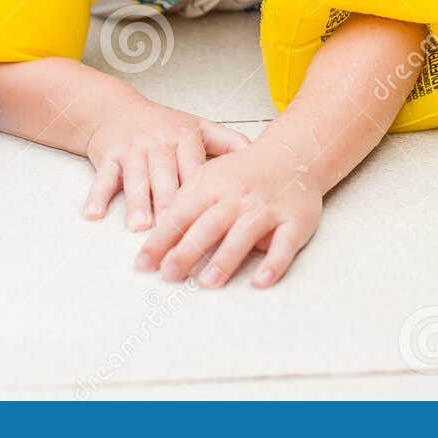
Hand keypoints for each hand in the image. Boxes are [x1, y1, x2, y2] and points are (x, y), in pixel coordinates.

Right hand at [83, 99, 248, 230]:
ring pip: (136, 179)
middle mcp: (160, 142)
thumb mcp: (198, 126)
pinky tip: (94, 214)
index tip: (211, 218)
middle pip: (166, 178)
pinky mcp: (109, 155)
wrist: (116, 109)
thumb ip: (228, 143)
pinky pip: (103, 177)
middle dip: (169, 206)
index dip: (204, 194)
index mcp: (186, 137)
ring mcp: (133, 149)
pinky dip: (97, 196)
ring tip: (140, 227)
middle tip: (174, 234)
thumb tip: (262, 159)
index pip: (197, 169)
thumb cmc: (163, 125)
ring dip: (137, 203)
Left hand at [133, 136, 323, 288]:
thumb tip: (155, 234)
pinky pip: (284, 245)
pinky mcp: (295, 222)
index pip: (182, 214)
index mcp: (213, 186)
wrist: (292, 154)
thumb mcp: (209, 177)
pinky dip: (274, 263)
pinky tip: (260, 281)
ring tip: (207, 282)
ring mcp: (268, 209)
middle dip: (188, 251)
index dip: (161, 239)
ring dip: (226, 258)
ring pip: (244, 234)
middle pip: (210, 225)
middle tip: (168, 276)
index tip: (143, 264)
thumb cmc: (243, 172)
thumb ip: (184, 202)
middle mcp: (239, 197)